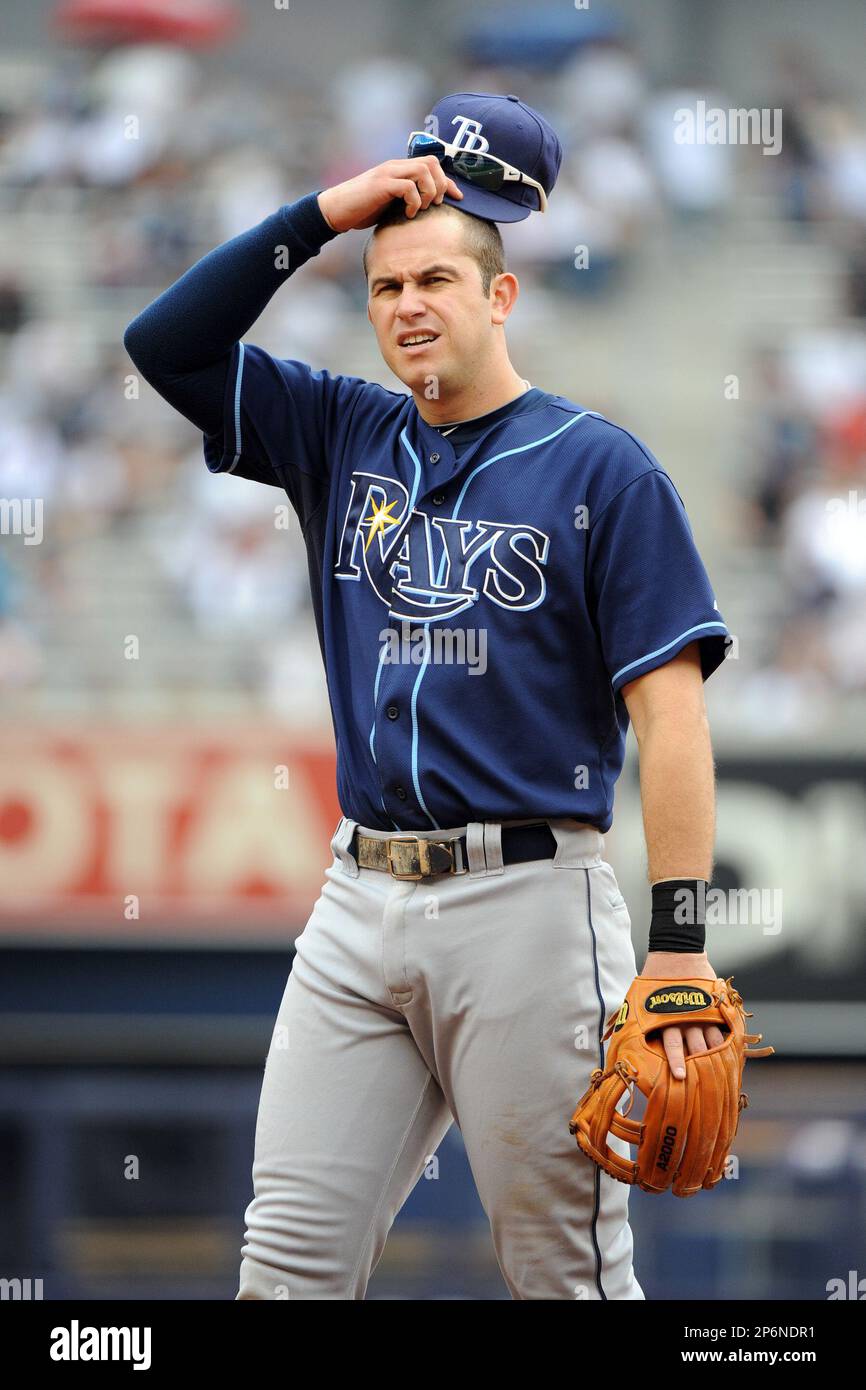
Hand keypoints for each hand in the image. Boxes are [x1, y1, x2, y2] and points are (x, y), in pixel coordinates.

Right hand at [317, 156, 462, 232]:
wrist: (335, 210)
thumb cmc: (362, 209)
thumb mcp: (389, 203)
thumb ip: (406, 200)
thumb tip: (427, 212)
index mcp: (400, 169)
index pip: (432, 165)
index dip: (449, 181)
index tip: (458, 198)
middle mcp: (396, 166)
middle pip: (432, 162)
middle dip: (441, 184)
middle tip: (435, 204)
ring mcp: (388, 173)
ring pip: (423, 170)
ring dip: (429, 191)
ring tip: (422, 208)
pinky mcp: (381, 185)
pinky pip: (407, 186)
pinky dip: (414, 201)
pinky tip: (409, 213)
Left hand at [640, 950, 725, 1080]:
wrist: (676, 952)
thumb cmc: (653, 979)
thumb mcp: (638, 1000)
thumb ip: (634, 1022)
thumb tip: (618, 1044)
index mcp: (665, 1018)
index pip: (672, 1046)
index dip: (677, 1064)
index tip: (681, 1079)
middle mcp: (685, 1017)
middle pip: (695, 1048)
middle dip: (700, 1067)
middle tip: (706, 1084)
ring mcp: (702, 1012)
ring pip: (713, 1041)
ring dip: (716, 1058)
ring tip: (721, 1074)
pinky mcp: (715, 1006)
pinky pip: (724, 1028)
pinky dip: (728, 1042)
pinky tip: (732, 1054)